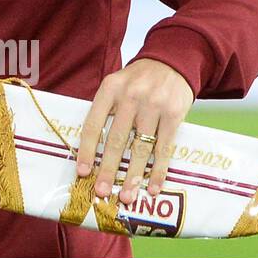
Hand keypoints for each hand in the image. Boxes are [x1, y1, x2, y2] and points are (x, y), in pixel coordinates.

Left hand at [75, 58, 194, 205]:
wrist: (172, 62)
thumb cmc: (138, 80)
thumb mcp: (116, 85)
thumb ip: (105, 110)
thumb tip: (91, 149)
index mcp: (109, 89)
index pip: (93, 124)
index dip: (86, 150)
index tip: (82, 172)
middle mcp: (130, 96)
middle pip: (116, 139)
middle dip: (107, 169)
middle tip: (101, 191)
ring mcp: (153, 106)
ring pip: (140, 147)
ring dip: (133, 175)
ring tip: (127, 196)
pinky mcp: (174, 115)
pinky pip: (165, 148)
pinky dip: (158, 170)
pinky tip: (154, 187)